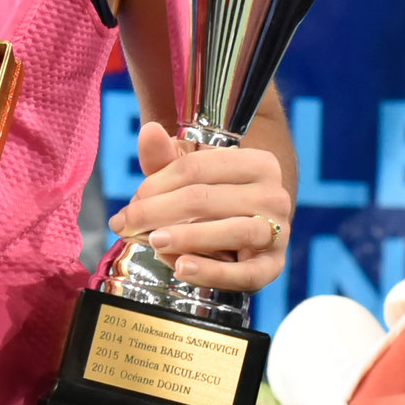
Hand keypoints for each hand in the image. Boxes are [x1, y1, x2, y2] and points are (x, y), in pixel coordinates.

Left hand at [107, 122, 290, 293]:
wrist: (247, 233)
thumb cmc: (213, 198)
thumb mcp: (189, 176)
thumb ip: (165, 158)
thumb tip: (149, 131)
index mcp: (257, 162)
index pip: (196, 167)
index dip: (156, 183)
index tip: (131, 201)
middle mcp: (274, 194)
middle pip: (206, 198)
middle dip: (158, 211)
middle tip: (126, 224)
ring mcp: (278, 231)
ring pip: (232, 231)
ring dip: (188, 237)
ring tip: (154, 241)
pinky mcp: (273, 267)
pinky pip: (245, 273)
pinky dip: (212, 271)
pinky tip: (181, 268)